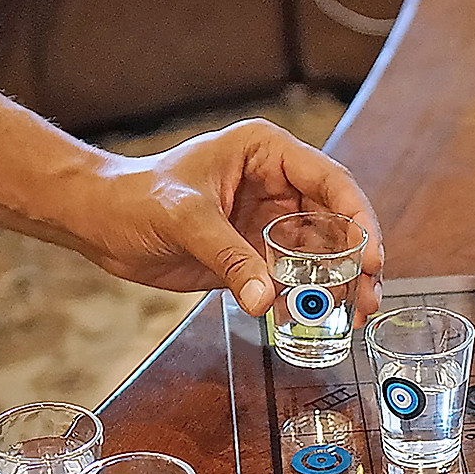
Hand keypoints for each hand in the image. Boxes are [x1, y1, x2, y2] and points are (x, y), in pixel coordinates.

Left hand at [67, 119, 382, 319]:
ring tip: (356, 315)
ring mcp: (270, 222)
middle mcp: (278, 185)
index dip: (358, 218)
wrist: (101, 222)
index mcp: (267, 154)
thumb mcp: (185, 219)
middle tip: (371, 296)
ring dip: (340, 284)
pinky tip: (312, 319)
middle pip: (337, 222)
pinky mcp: (257, 255)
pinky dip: (306, 299)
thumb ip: (230, 258)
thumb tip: (267, 299)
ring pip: (322, 253)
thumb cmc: (137, 199)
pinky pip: (294, 277)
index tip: (372, 255)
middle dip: (358, 260)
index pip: (330, 182)